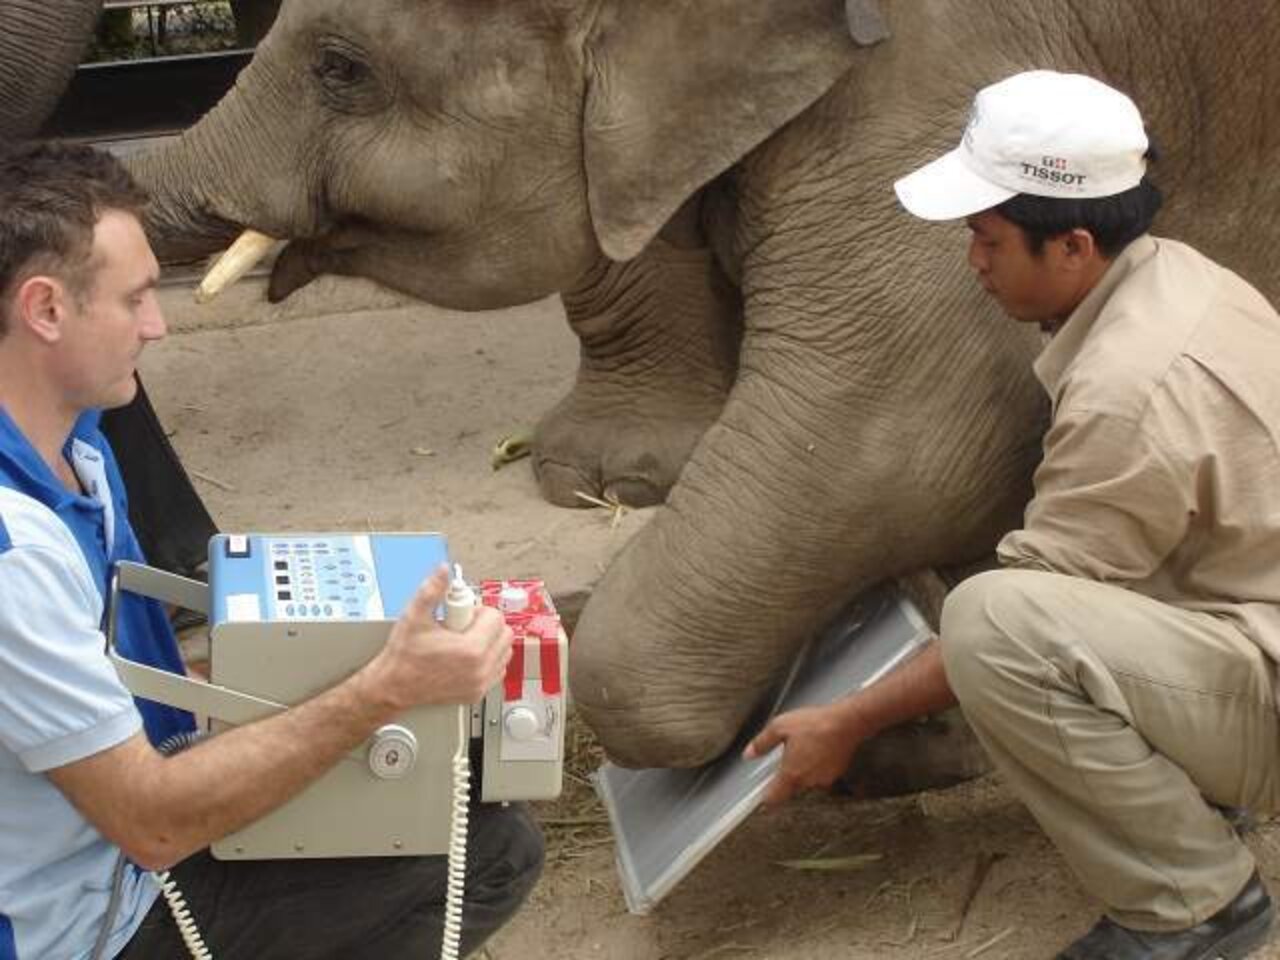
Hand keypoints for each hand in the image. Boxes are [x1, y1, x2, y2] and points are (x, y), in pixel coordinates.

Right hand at [363, 565, 513, 710]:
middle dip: (487, 625)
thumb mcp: (415, 616)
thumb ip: (432, 590)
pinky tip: (468, 656)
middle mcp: (480, 668)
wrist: (394, 687)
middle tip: (464, 626)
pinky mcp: (477, 693)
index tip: (463, 614)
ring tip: (465, 640)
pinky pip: (498, 670)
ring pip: (504, 652)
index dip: (479, 611)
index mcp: (470, 649)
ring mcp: (480, 683)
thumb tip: (443, 571)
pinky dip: (488, 660)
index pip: (496, 618)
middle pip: (505, 634)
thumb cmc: (404, 656)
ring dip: (490, 642)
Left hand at [743, 700, 868, 806]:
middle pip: (790, 787)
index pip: (774, 798)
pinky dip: (816, 764)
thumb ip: (762, 743)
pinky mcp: (836, 773)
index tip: (761, 797)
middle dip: (786, 775)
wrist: (847, 722)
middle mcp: (808, 780)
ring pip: (806, 780)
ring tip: (803, 746)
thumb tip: (750, 753)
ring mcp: (823, 778)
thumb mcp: (780, 727)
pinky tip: (816, 747)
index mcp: (792, 773)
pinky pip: (820, 773)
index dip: (765, 799)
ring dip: (802, 769)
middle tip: (786, 755)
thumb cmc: (816, 724)